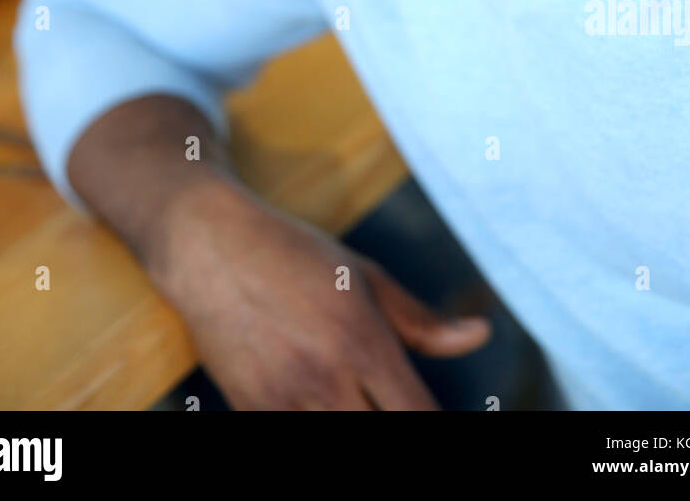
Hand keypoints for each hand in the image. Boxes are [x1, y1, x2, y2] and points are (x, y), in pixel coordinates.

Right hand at [149, 174, 491, 410]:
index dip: (438, 426)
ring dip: (357, 424)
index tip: (441, 416)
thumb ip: (421, 319)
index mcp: (362, 341)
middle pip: (380, 434)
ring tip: (360, 402)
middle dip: (396, 424)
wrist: (209, 249)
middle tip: (396, 406)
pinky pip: (290, 437)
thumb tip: (480, 335)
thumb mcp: (363, 276)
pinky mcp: (249, 411)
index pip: (417, 416)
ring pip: (337, 441)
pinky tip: (328, 405)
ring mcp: (282, 401)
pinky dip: (314, 425)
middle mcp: (324, 378)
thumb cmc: (293, 254)